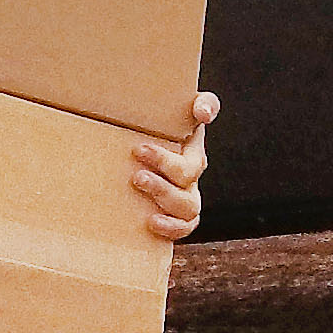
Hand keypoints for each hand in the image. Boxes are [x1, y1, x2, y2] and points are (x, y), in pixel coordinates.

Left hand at [130, 91, 218, 242]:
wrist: (126, 168)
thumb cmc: (138, 141)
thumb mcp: (149, 117)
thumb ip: (175, 106)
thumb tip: (203, 113)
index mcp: (187, 135)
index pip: (205, 111)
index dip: (203, 110)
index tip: (190, 116)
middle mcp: (191, 166)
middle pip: (190, 169)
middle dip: (165, 162)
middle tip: (138, 151)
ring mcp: (187, 194)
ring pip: (189, 202)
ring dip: (165, 193)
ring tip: (138, 181)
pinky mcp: (177, 217)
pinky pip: (185, 226)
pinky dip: (172, 227)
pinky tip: (151, 221)